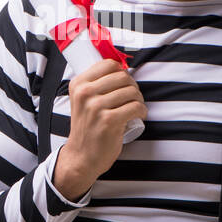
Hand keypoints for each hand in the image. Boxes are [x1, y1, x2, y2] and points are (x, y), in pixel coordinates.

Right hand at [53, 58, 146, 198]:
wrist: (82, 156)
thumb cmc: (87, 128)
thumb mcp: (83, 101)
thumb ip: (95, 84)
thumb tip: (121, 68)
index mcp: (78, 84)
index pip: (109, 64)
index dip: (122, 73)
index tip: (124, 84)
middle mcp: (85, 93)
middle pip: (123, 77)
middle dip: (133, 87)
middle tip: (133, 98)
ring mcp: (96, 107)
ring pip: (131, 91)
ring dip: (139, 100)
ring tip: (135, 108)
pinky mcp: (109, 121)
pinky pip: (135, 107)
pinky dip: (142, 111)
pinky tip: (138, 116)